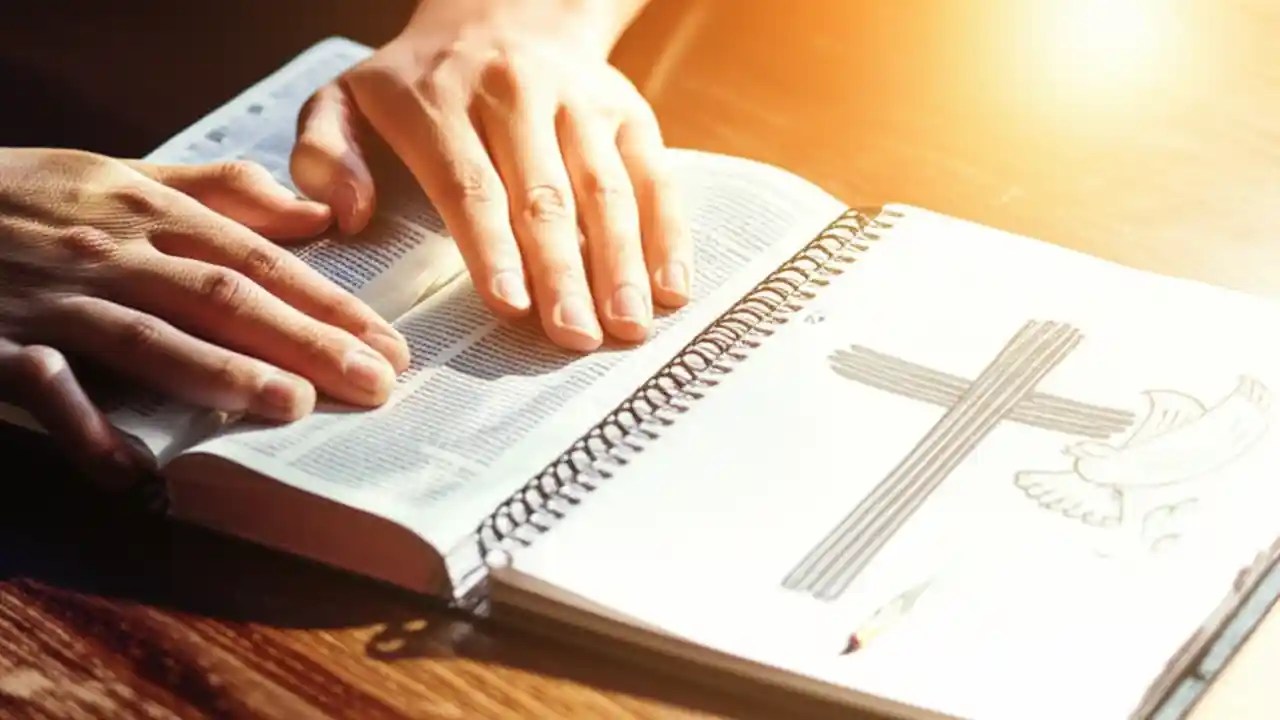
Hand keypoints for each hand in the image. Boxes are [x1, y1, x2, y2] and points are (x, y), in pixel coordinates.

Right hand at [0, 148, 410, 481]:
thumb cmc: (23, 198)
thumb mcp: (118, 173)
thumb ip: (217, 192)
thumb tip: (313, 215)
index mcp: (147, 213)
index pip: (259, 262)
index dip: (328, 304)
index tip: (387, 342)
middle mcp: (111, 253)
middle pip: (225, 299)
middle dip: (307, 342)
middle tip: (376, 384)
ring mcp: (52, 300)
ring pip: (149, 336)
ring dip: (223, 374)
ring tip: (294, 407)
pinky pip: (43, 386)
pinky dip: (86, 427)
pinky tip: (135, 470)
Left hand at [290, 0, 688, 351]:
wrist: (503, 7)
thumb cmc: (416, 81)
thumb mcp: (345, 98)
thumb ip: (325, 152)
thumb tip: (347, 215)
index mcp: (440, 100)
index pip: (471, 183)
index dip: (493, 248)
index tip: (511, 306)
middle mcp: (516, 94)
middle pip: (545, 195)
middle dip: (563, 272)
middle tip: (576, 338)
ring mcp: (581, 101)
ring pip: (605, 188)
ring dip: (621, 262)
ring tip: (629, 325)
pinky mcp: (627, 111)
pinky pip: (655, 175)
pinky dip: (668, 233)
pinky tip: (672, 286)